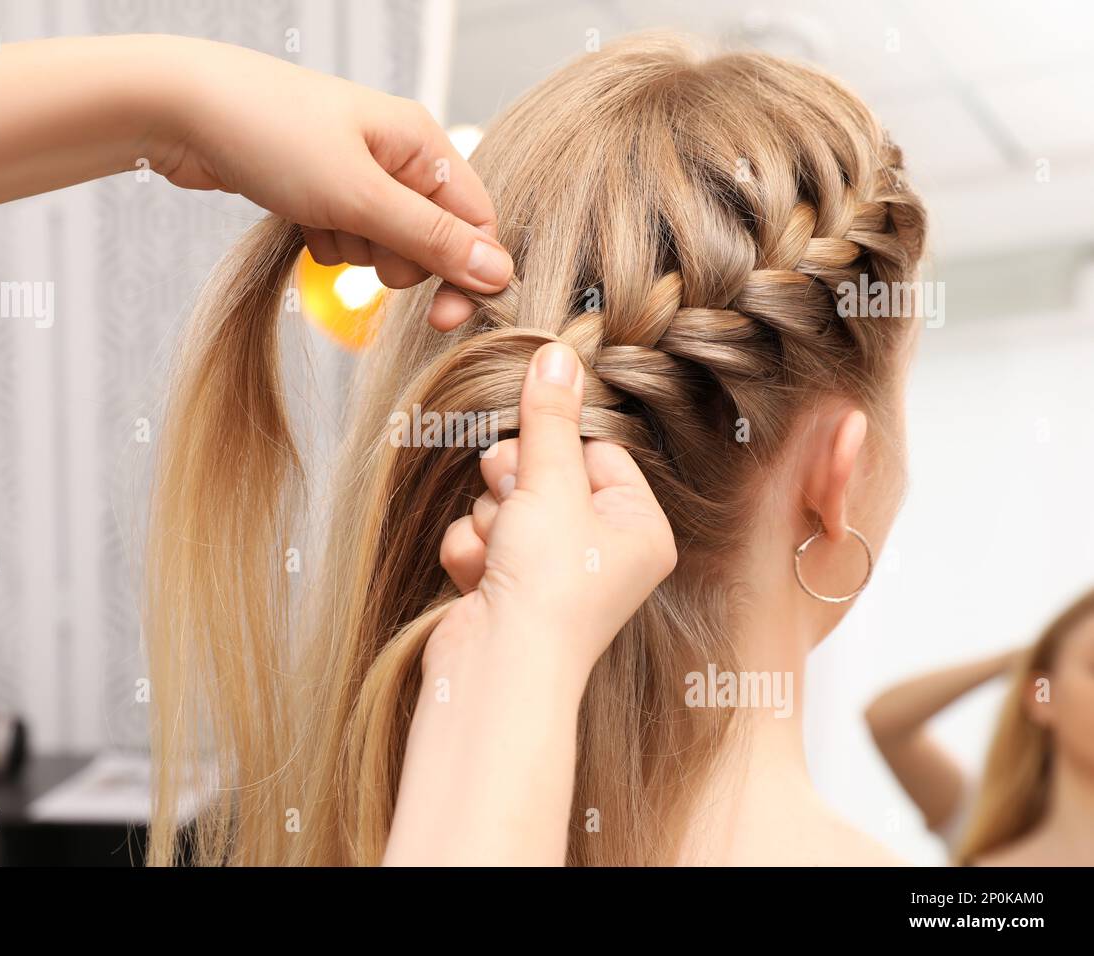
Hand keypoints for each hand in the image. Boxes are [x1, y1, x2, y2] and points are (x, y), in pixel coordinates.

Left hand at [148, 39, 512, 298]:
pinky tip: (297, 217)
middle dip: (394, 256)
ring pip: (384, 246)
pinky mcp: (323, 189)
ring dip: (353, 249)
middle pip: (430, 239)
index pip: (475, 220)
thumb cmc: (272, 137)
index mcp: (422, 142)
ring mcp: (358, 172)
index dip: (466, 272)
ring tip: (316, 215)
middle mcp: (398, 154)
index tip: (443, 319)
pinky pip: (345, 239)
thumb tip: (498, 272)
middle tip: (355, 233)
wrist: (181, 109)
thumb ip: (430, 239)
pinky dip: (324, 240)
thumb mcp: (359, 197)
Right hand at [432, 342, 676, 687]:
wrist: (498, 670)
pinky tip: (481, 577)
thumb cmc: (548, 585)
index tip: (533, 441)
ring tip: (501, 552)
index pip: (596, 450)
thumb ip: (549, 417)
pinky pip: (482, 537)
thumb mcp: (551, 483)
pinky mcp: (509, 588)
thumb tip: (559, 352)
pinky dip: (473, 551)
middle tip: (513, 499)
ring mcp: (553, 573)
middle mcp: (602, 551)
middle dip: (515, 482)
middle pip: (545, 472)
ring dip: (490, 519)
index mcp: (639, 528)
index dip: (557, 443)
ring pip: (505, 503)